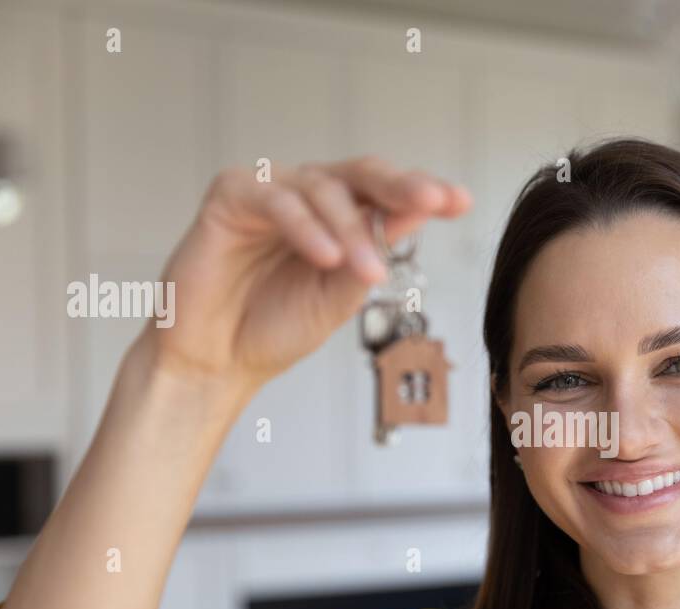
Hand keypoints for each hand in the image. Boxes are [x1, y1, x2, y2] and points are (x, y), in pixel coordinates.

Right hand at [133, 156, 472, 393]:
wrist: (217, 362)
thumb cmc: (275, 328)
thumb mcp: (340, 295)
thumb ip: (372, 254)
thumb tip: (416, 215)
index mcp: (340, 216)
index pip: (387, 193)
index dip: (424, 193)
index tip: (463, 202)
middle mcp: (308, 194)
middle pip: (362, 174)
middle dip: (402, 187)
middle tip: (433, 202)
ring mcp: (271, 190)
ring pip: (324, 189)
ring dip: (351, 230)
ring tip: (367, 271)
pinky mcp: (232, 195)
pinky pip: (278, 201)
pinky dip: (307, 229)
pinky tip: (328, 257)